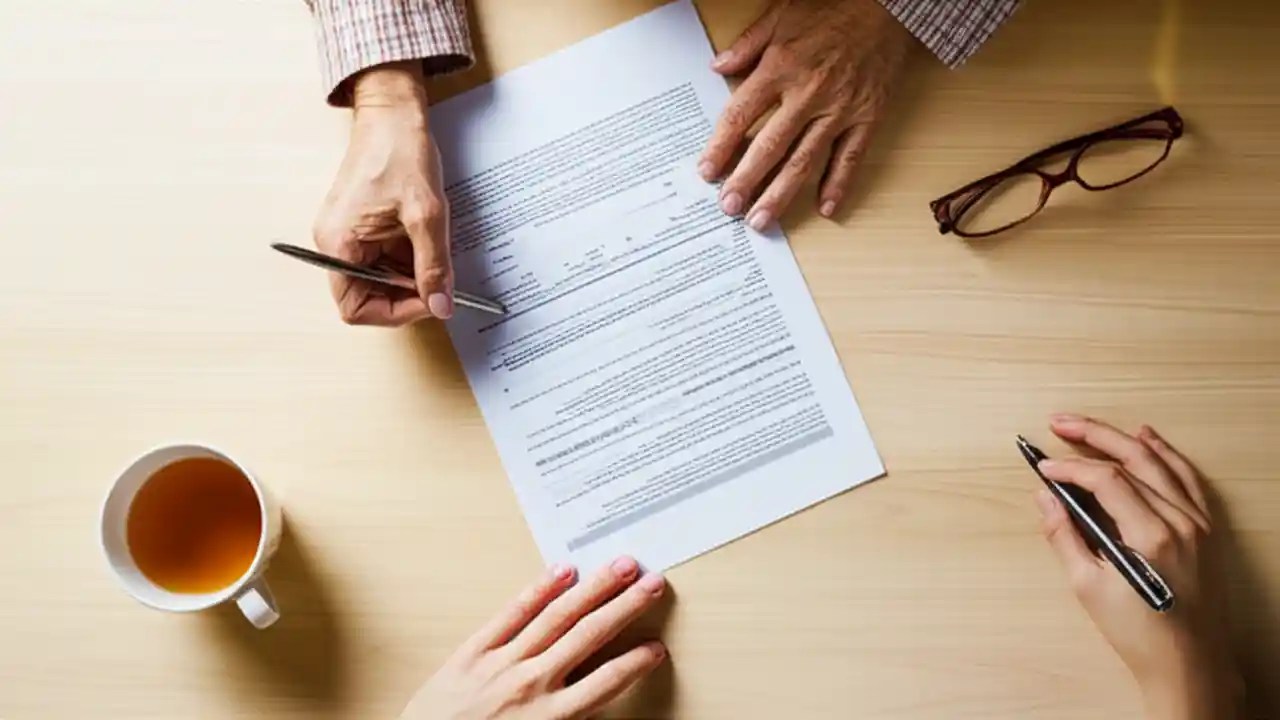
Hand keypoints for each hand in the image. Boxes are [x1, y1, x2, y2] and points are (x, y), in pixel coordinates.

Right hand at [313, 61, 453, 325]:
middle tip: (439, 281)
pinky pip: (383, 259)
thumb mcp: (427, 214)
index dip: (395, 313)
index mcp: (339, 245)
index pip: (355, 309)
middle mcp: (335, 245)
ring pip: (379, 280)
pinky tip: (425, 238)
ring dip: (410, 275)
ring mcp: (346, 236)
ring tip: (433, 248)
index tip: (429, 300)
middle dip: (406, 294)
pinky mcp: (360, 228)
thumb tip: (441, 306)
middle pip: (368, 297)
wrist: (392, 113)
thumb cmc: (401, 152)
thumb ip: (433, 265)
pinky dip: (408, 258)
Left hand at [401, 557, 667, 719]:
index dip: (636, 663)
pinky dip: (539, 589)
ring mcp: (502, 663)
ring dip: (595, 588)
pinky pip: (512, 613)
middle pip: (591, 636)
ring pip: (558, 616)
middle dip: (627, 607)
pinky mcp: (473, 651)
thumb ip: (564, 719)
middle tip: (654, 583)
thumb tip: (593, 701)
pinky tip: (562, 570)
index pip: (606, 682)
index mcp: (550, 718)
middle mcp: (532, 684)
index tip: (656, 647)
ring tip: (621, 566)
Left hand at [699, 0, 910, 228]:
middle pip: (770, 146)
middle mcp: (808, 93)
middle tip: (728, 207)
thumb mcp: (780, 15)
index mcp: (781, 68)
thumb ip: (747, 45)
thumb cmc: (833, 9)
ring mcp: (840, 109)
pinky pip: (851, 156)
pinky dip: (839, 184)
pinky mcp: (868, 116)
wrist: (888, 5)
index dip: (721, 146)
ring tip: (762, 219)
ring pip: (805, 159)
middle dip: (746, 181)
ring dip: (781, 193)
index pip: (741, 115)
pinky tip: (825, 208)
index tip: (707, 171)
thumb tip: (717, 66)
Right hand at [1035, 415, 1242, 718]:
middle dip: (1093, 435)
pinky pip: (1186, 478)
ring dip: (1123, 438)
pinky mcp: (1205, 529)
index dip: (1071, 467)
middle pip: (1134, 459)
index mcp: (1151, 536)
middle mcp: (1180, 522)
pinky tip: (1147, 437)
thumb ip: (1065, 536)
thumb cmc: (1139, 633)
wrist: (1188, 663)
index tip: (1044, 468)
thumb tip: (1045, 498)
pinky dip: (1165, 453)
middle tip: (1059, 422)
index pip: (1106, 480)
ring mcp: (1197, 523)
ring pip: (1160, 463)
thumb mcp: (1089, 588)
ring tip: (1090, 425)